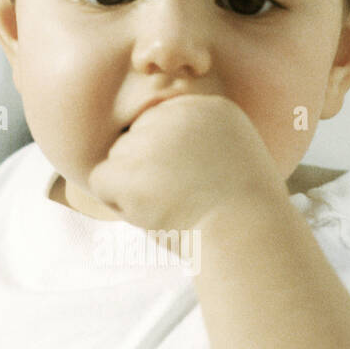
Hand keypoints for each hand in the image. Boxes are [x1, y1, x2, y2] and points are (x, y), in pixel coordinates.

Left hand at [86, 94, 286, 233]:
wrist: (249, 242)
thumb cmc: (242, 214)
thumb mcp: (231, 159)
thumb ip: (192, 140)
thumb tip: (144, 134)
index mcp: (206, 106)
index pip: (161, 125)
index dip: (175, 162)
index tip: (206, 182)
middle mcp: (174, 112)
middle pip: (136, 139)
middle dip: (151, 173)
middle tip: (188, 197)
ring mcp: (148, 140)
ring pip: (118, 161)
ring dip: (138, 190)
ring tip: (177, 207)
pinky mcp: (126, 169)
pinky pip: (100, 181)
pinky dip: (118, 205)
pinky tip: (153, 214)